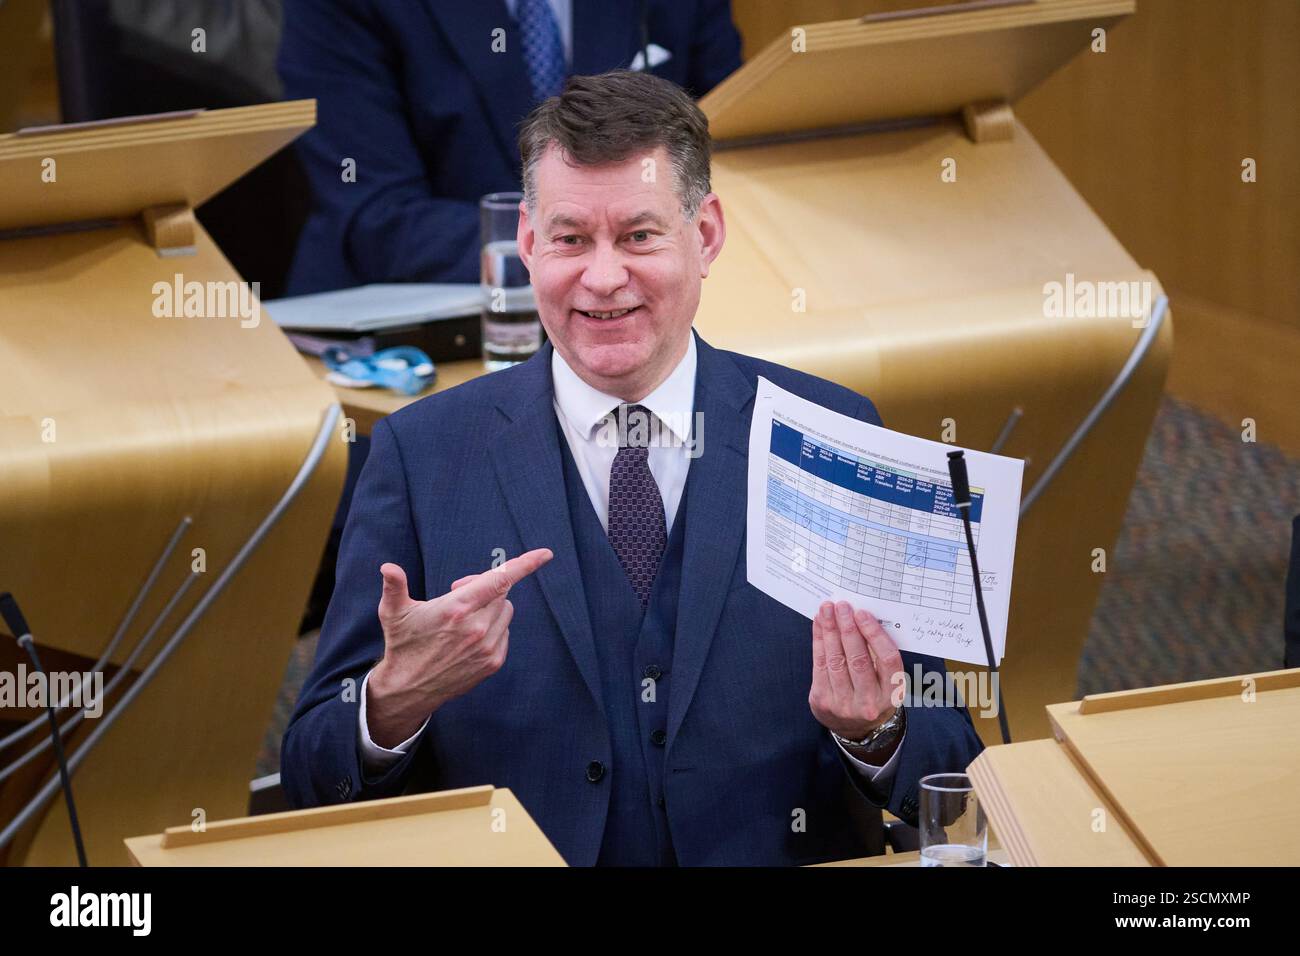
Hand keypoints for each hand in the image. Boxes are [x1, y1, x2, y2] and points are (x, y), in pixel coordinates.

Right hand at [366, 548, 552, 747]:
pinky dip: (493, 627)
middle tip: (459, 594)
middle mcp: (476, 627)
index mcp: (456, 608)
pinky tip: (470, 636)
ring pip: (505, 611)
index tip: (545, 554)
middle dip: (484, 587)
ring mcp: (487, 646)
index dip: (524, 564)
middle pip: (500, 592)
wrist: (409, 687)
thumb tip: (387, 568)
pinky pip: (505, 632)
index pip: (498, 580)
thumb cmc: (402, 643)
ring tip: (463, 618)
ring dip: (491, 607)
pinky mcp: (493, 662)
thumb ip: (394, 586)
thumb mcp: (394, 612)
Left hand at [809, 600, 905, 740]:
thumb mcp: (887, 681)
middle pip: (858, 660)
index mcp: (892, 694)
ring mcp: (843, 704)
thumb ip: (878, 654)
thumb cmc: (875, 695)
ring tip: (827, 610)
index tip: (862, 613)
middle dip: (848, 629)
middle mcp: (869, 702)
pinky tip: (819, 625)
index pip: (887, 660)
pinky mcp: (822, 702)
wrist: (857, 729)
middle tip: (842, 606)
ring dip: (830, 631)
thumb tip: (860, 617)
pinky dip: (818, 641)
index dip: (874, 634)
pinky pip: (819, 665)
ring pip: (836, 661)